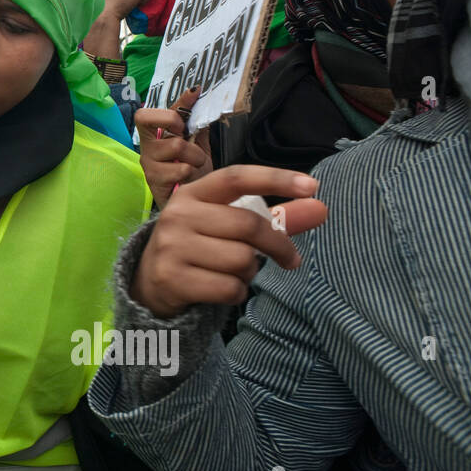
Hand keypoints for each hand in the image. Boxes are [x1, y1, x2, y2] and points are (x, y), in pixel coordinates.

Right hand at [131, 165, 327, 317]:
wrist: (149, 283)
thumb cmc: (198, 248)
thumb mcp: (227, 226)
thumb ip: (274, 217)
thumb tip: (321, 208)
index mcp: (192, 194)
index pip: (236, 177)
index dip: (275, 178)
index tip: (312, 186)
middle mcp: (178, 215)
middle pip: (248, 224)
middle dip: (278, 245)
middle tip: (291, 259)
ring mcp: (172, 246)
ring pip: (240, 260)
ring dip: (250, 272)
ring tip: (235, 273)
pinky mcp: (172, 277)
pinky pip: (228, 287)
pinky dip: (236, 292)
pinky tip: (223, 289)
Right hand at [135, 88, 211, 207]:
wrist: (193, 200)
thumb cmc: (192, 169)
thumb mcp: (196, 140)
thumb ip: (193, 118)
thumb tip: (196, 90)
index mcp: (154, 134)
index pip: (144, 115)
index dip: (166, 115)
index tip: (184, 121)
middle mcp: (146, 149)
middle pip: (162, 128)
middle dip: (184, 136)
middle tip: (190, 145)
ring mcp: (149, 167)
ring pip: (176, 147)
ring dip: (194, 157)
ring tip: (194, 166)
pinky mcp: (155, 184)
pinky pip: (180, 169)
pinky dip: (191, 173)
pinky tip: (189, 179)